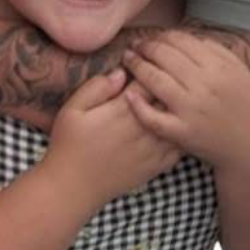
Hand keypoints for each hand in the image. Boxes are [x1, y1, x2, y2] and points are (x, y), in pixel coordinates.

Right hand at [47, 67, 172, 205]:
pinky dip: (181, 133)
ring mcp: (153, 149)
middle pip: (167, 98)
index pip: (149, 80)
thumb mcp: (72, 109)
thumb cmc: (69, 145)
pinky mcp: (157, 166)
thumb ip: (97, 87)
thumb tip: (121, 72)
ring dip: (177, 108)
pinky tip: (176, 125)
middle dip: (167, 85)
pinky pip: (179, 145)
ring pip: (177, 121)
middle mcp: (143, 128)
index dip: (150, 67)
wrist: (74, 187)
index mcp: (123, 110)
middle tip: (163, 77)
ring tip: (174, 98)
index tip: (147, 62)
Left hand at [122, 31, 249, 165]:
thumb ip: (216, 50)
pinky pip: (153, 118)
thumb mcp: (239, 72)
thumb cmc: (244, 106)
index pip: (181, 41)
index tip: (151, 36)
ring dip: (136, 67)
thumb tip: (187, 36)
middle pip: (164, 56)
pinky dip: (138, 106)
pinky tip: (128, 94)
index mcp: (219, 67)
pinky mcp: (182, 133)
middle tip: (134, 45)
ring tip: (127, 59)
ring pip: (155, 81)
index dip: (161, 35)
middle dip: (145, 47)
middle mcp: (204, 86)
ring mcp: (191, 110)